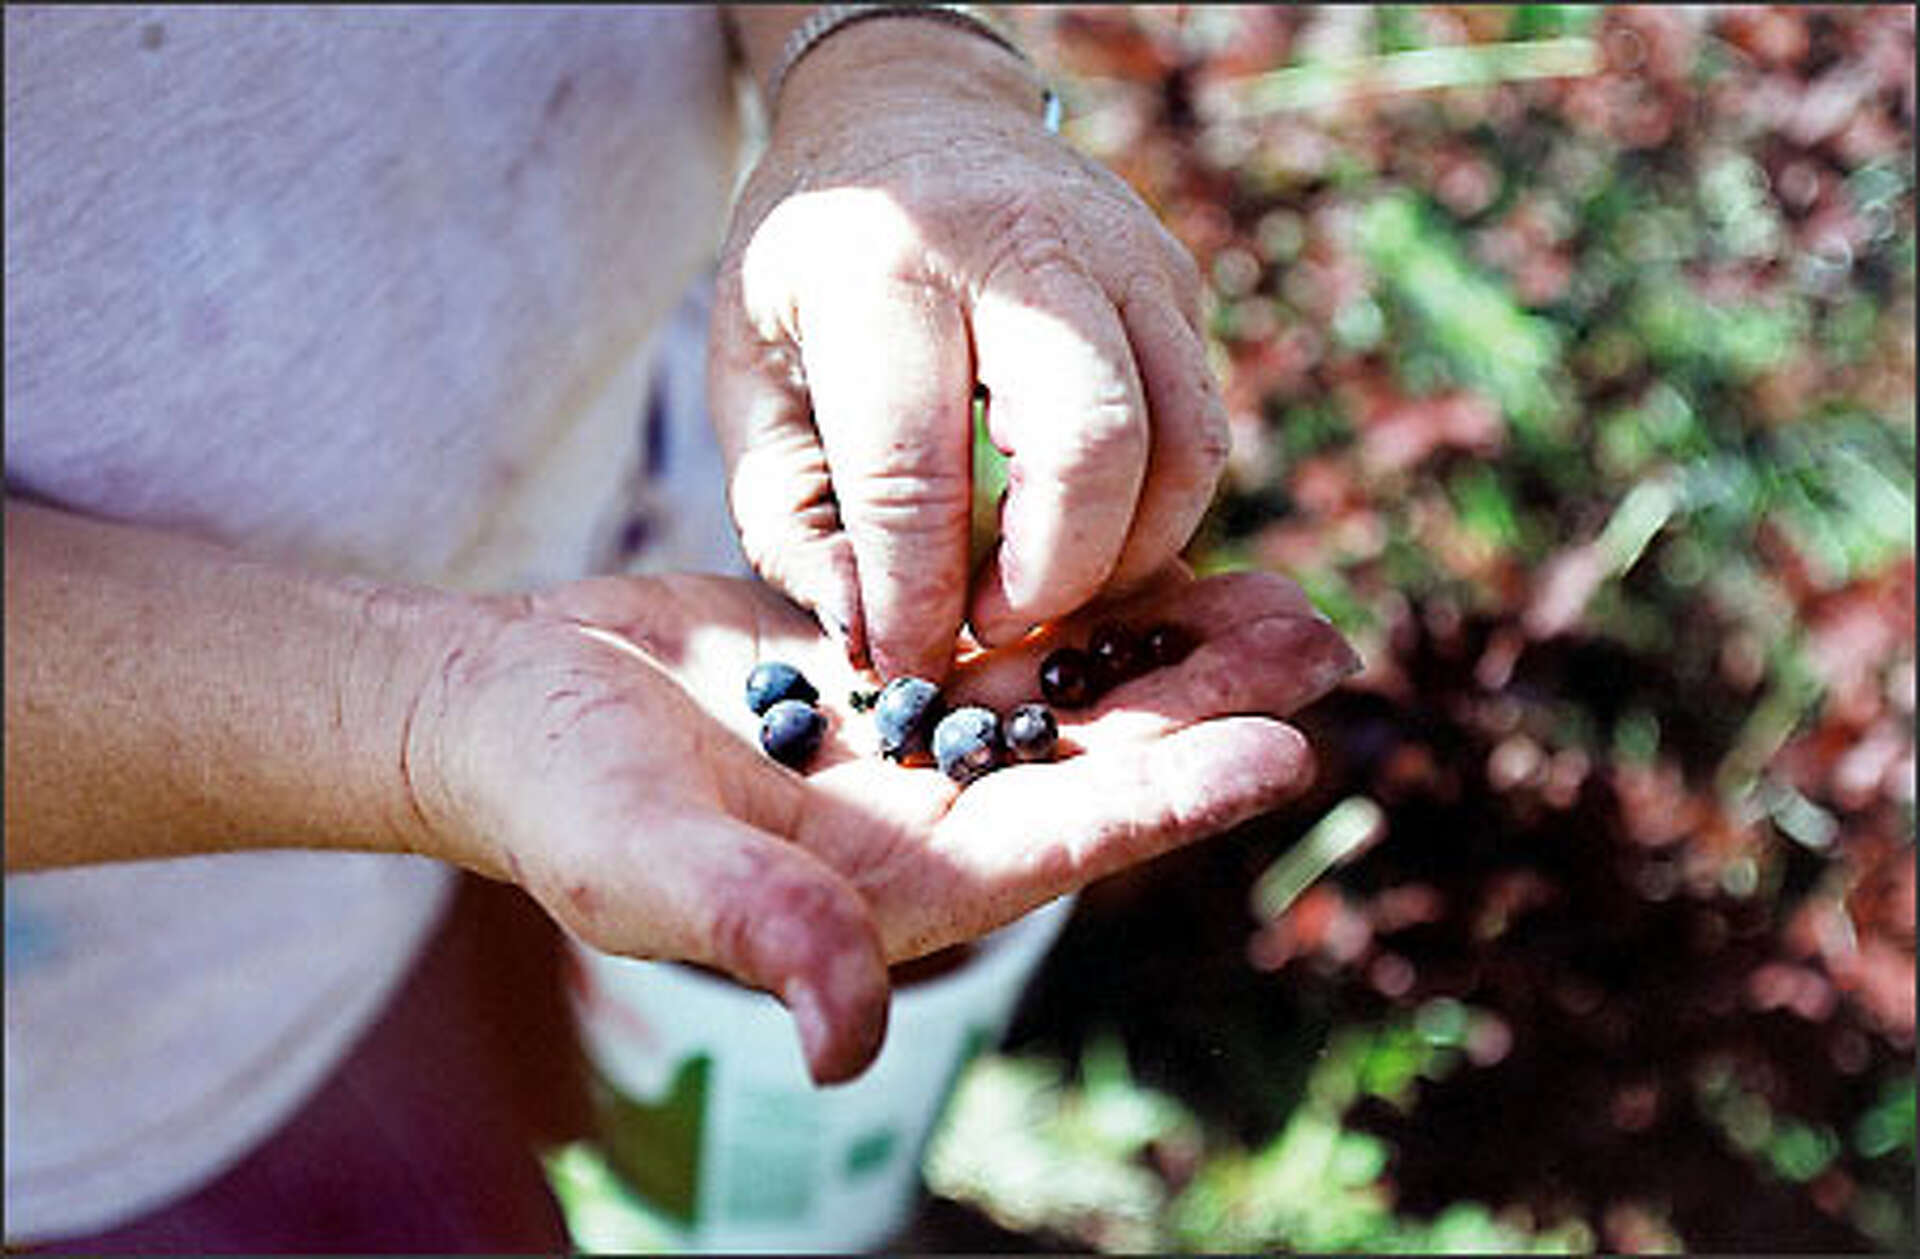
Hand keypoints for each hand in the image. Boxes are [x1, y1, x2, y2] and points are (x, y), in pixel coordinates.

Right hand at [406, 565, 1357, 1082]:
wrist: (505, 707)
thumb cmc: (555, 798)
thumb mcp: (644, 863)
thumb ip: (755, 932)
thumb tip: (846, 1048)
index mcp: (893, 888)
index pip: (1058, 844)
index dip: (1169, 801)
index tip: (1284, 752)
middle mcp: (927, 820)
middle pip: (1095, 766)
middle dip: (1208, 711)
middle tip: (1325, 647)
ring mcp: (913, 744)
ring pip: (1068, 694)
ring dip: (1168, 651)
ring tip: (1278, 597)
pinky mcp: (888, 667)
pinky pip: (1006, 631)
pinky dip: (1078, 597)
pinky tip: (1150, 549)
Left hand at [708, 16, 1229, 680]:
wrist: (909, 110)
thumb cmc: (813, 267)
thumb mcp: (748, 378)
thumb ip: (792, 522)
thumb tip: (874, 638)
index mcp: (886, 265)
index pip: (914, 473)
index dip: (914, 599)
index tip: (907, 666)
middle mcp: (1023, 244)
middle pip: (1092, 447)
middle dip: (1051, 578)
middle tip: (993, 628)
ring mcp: (1124, 255)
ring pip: (1184, 448)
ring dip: (1126, 559)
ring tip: (1044, 591)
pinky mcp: (1178, 282)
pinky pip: (1200, 428)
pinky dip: (1157, 513)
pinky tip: (1085, 537)